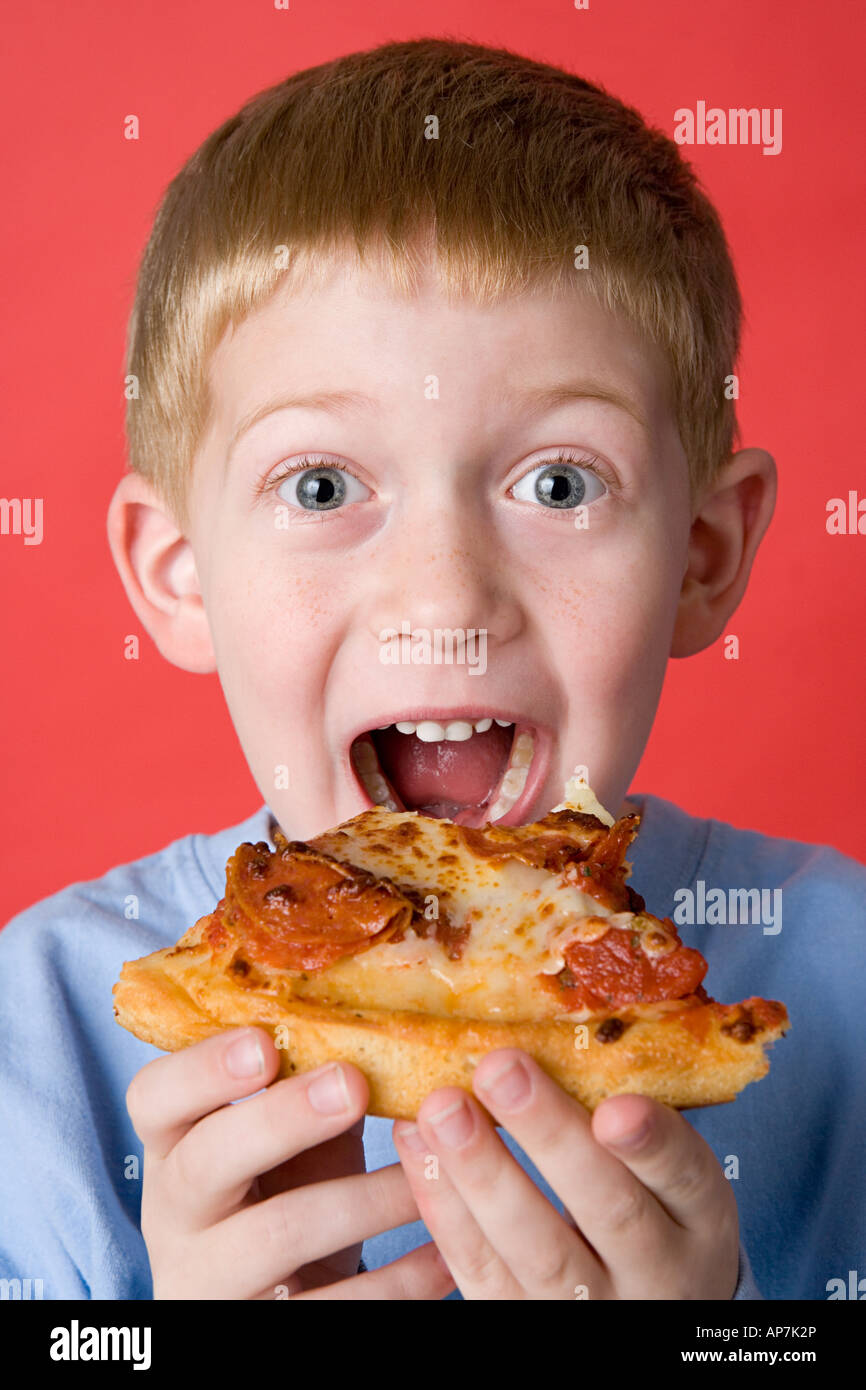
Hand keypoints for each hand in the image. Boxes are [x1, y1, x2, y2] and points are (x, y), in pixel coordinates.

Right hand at [126, 1027, 455, 1298]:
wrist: (271, 1301)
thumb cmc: (284, 1188)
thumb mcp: (283, 1135)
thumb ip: (311, 1079)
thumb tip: (393, 1008)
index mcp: (174, 1143)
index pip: (153, 1096)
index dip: (201, 1068)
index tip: (262, 1040)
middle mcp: (176, 1211)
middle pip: (209, 1162)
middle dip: (282, 1118)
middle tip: (353, 1083)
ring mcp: (210, 1279)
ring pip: (278, 1235)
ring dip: (367, 1197)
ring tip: (435, 1167)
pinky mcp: (256, 1332)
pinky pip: (328, 1308)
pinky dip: (397, 1280)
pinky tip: (446, 1253)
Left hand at [392, 1048, 738, 1299]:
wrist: (646, 1308)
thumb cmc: (652, 1211)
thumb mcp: (672, 1175)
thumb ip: (637, 1116)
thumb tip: (561, 1018)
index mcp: (700, 1220)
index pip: (686, 1177)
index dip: (652, 1143)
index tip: (615, 1106)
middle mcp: (656, 1273)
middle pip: (608, 1210)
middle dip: (548, 1137)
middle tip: (499, 1067)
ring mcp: (589, 1309)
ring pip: (537, 1248)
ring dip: (482, 1172)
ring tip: (441, 1105)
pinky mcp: (523, 1323)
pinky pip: (480, 1272)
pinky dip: (443, 1207)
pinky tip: (418, 1144)